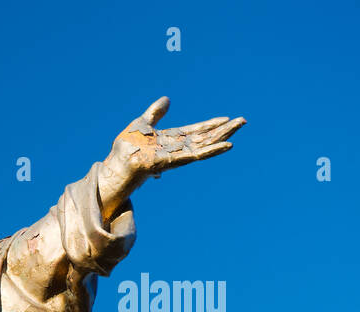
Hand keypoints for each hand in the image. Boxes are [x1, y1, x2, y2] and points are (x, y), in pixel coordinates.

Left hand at [99, 97, 244, 217]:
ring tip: (239, 128)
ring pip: (206, 145)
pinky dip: (213, 150)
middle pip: (205, 137)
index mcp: (171, 139)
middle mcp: (177, 148)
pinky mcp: (176, 161)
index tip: (226, 118)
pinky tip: (228, 145)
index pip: (196, 131)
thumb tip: (167, 99)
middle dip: (224, 130)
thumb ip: (155, 113)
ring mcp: (177, 155)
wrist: (117, 163)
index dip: (211, 125)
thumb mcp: (143, 123)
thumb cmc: (126, 148)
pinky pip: (198, 155)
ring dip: (223, 137)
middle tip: (243, 121)